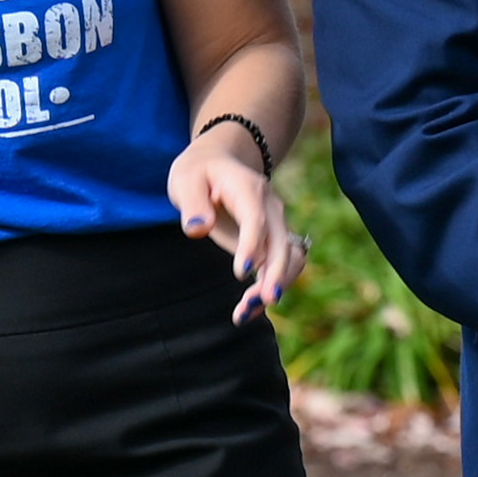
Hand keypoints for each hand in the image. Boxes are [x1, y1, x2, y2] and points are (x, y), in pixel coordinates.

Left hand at [172, 124, 308, 323]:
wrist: (219, 164)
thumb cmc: (199, 173)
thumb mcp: (186, 180)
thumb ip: (192, 203)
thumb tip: (198, 228)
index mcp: (249, 189)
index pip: (257, 219)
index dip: (253, 246)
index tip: (242, 272)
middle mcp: (272, 208)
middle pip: (283, 244)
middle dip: (274, 275)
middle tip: (256, 303)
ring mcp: (277, 226)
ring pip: (291, 260)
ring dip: (275, 286)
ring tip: (245, 312)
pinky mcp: (274, 242)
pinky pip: (284, 268)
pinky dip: (271, 288)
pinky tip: (249, 309)